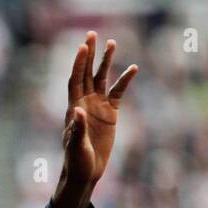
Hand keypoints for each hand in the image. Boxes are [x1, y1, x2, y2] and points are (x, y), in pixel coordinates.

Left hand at [52, 32, 138, 207]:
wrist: (86, 172)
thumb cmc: (76, 161)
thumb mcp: (76, 145)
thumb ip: (78, 128)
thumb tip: (79, 110)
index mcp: (74, 108)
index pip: (75, 80)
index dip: (79, 63)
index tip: (83, 46)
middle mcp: (85, 103)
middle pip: (86, 73)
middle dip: (89, 54)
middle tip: (92, 34)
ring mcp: (98, 107)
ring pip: (102, 79)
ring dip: (106, 62)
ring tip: (112, 43)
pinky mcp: (110, 114)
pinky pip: (118, 92)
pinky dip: (125, 81)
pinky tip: (133, 68)